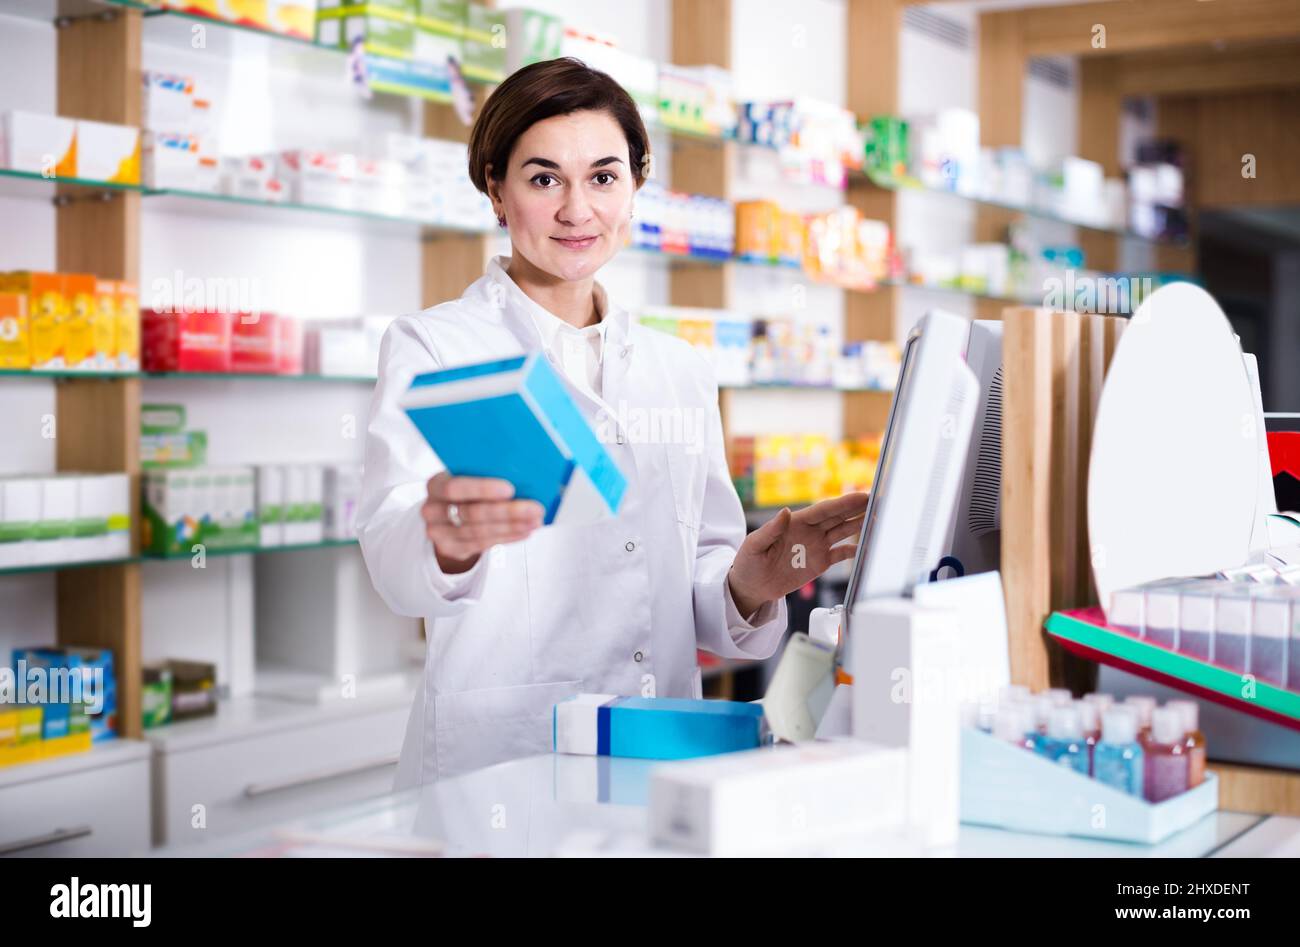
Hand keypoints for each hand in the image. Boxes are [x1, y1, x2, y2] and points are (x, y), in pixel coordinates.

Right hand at [422, 472, 544, 573]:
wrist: (446, 516)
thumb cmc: (465, 490)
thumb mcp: (467, 477)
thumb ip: (485, 473)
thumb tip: (522, 471)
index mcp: (436, 484)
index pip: (454, 487)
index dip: (482, 489)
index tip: (510, 489)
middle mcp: (432, 509)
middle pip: (471, 513)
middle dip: (507, 512)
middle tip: (534, 508)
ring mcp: (439, 533)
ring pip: (479, 532)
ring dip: (512, 527)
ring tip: (535, 520)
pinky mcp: (451, 549)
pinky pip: (482, 545)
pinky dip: (508, 537)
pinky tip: (524, 531)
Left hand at [727, 492, 869, 616]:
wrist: (751, 586)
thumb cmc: (748, 562)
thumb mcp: (754, 545)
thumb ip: (771, 529)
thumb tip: (785, 512)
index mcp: (796, 523)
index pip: (824, 510)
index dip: (843, 503)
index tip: (862, 496)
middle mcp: (810, 531)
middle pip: (838, 517)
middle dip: (858, 508)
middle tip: (879, 500)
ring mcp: (816, 546)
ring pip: (843, 531)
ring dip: (860, 524)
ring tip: (879, 517)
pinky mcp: (820, 563)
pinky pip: (840, 554)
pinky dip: (854, 551)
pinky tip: (866, 546)